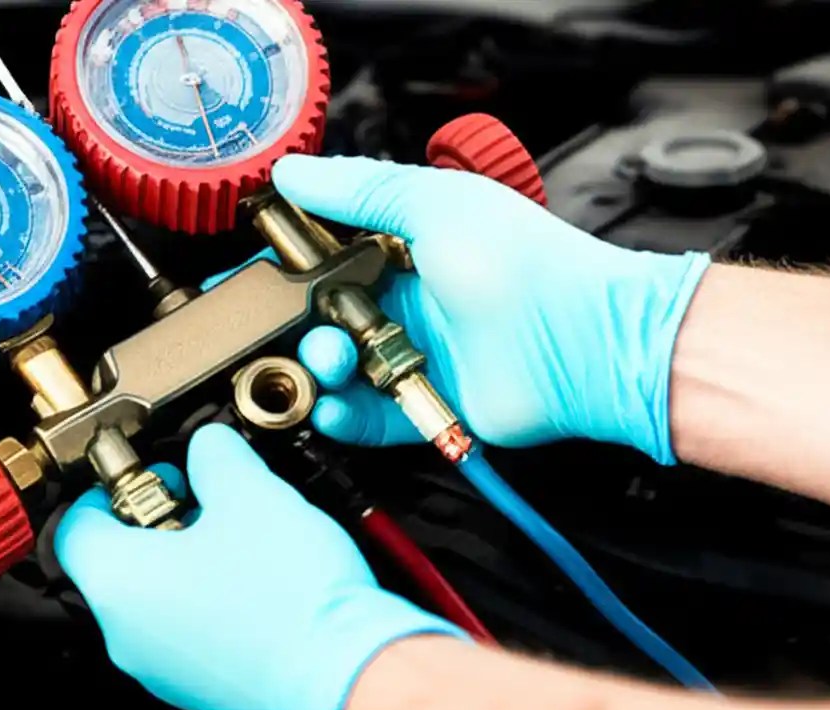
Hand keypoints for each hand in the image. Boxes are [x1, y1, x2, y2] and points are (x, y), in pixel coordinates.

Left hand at [55, 424, 465, 709]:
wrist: (346, 675)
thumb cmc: (294, 601)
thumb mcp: (252, 493)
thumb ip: (217, 455)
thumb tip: (210, 446)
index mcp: (121, 584)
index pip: (75, 524)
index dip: (110, 487)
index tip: (153, 473)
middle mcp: (129, 636)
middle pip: (119, 561)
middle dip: (161, 519)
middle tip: (206, 497)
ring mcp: (165, 669)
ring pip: (157, 598)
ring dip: (190, 559)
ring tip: (242, 537)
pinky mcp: (203, 687)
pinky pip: (189, 631)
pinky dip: (212, 599)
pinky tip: (259, 581)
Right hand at [274, 155, 711, 464]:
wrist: (583, 341)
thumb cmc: (524, 265)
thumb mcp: (434, 204)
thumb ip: (359, 190)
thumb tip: (295, 174)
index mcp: (408, 244)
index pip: (325, 253)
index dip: (283, 266)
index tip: (247, 277)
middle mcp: (409, 297)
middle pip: (323, 316)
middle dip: (291, 324)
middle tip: (275, 327)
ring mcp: (418, 352)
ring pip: (341, 367)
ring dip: (317, 367)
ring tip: (323, 362)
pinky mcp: (426, 404)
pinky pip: (369, 416)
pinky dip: (343, 414)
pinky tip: (331, 404)